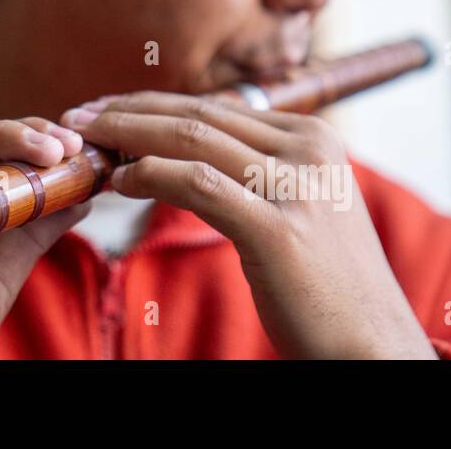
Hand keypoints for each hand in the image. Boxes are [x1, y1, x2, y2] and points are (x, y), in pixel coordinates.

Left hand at [64, 92, 435, 358]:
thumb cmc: (325, 284)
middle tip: (79, 117)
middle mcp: (310, 151)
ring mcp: (297, 188)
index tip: (106, 108)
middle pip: (199, 116)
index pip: (216, 108)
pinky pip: (197, 186)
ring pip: (192, 141)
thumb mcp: (299, 205)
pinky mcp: (278, 230)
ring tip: (87, 145)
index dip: (153, 104)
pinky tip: (120, 182)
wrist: (371, 345)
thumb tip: (185, 146)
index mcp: (314, 138)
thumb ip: (256, 169)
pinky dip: (150, 176)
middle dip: (129, 112)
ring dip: (128, 137)